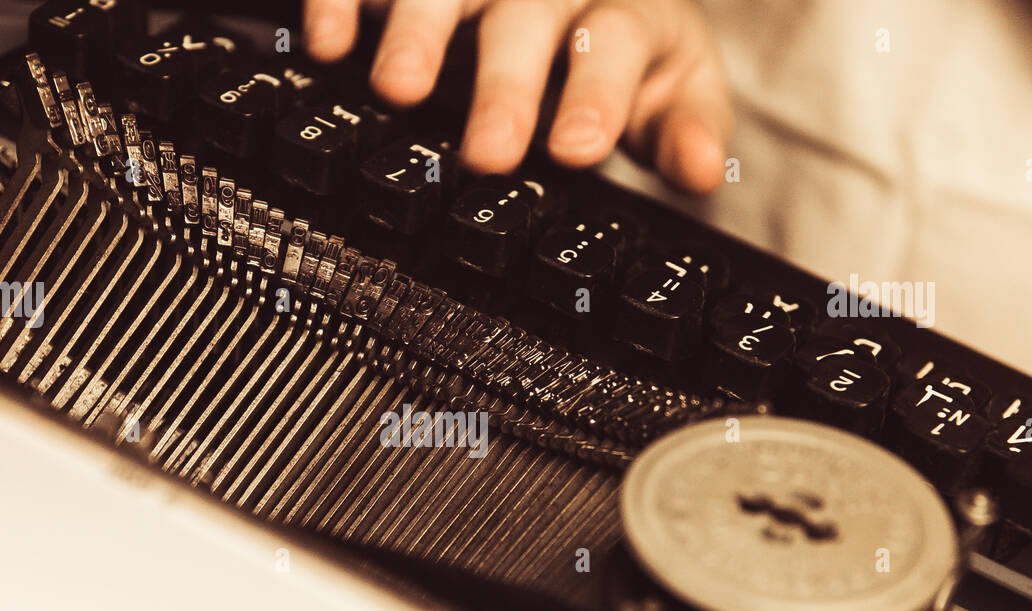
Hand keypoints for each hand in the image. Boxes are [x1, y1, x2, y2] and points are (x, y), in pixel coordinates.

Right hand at [303, 0, 731, 193]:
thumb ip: (683, 126)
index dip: (596, 94)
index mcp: (619, 11)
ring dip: (419, 32)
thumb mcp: (668, 80)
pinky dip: (346, 2)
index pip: (614, 42)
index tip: (576, 149)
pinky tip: (328, 44)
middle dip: (507, 84)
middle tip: (490, 150)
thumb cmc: (617, 38)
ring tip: (398, 89)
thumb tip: (703, 173)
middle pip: (527, 18)